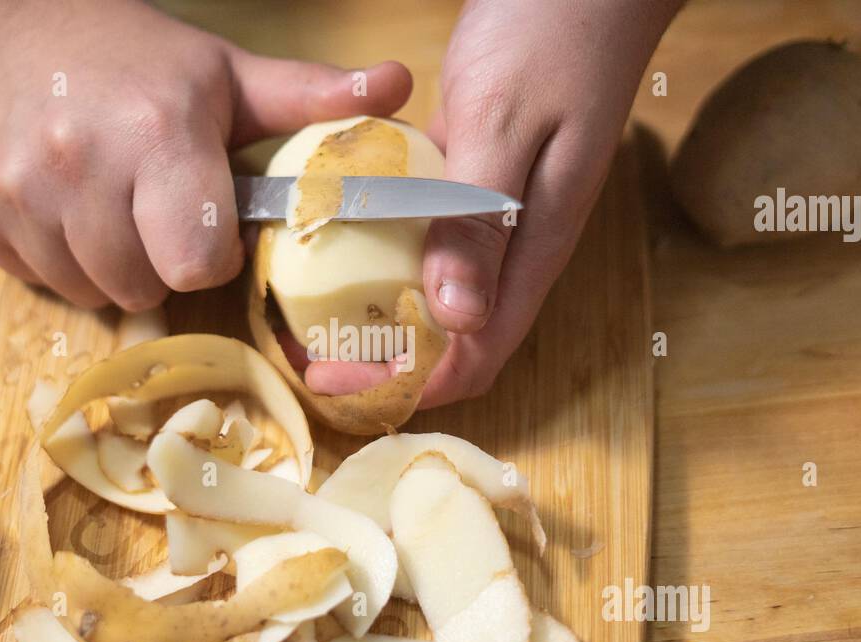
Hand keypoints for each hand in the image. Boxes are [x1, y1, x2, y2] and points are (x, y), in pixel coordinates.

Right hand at [0, 0, 411, 309]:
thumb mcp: (227, 74)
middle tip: (154, 208)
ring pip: (87, 291)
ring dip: (108, 266)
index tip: (206, 221)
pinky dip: (56, 258)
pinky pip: (35, 278)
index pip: (197, 261)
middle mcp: (79, 166)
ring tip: (110, 204)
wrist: (13, 17)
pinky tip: (63, 206)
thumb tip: (399, 85)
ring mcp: (18, 194)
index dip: (210, 252)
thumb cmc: (136, 57)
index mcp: (157, 134)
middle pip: (142, 287)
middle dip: (159, 262)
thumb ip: (312, 96)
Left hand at [303, 0, 679, 405]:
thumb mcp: (505, 124)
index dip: (409, 386)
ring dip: (382, 316)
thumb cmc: (551, 36)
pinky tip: (340, 242)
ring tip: (313, 315)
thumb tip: (456, 320)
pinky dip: (386, 254)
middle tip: (309, 356)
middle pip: (454, 339)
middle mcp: (518, 245)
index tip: (333, 385)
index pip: (477, 356)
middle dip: (385, 363)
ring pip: (439, 294)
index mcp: (533, 246)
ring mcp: (499, 213)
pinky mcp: (478, 181)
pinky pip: (429, 239)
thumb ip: (480, 220)